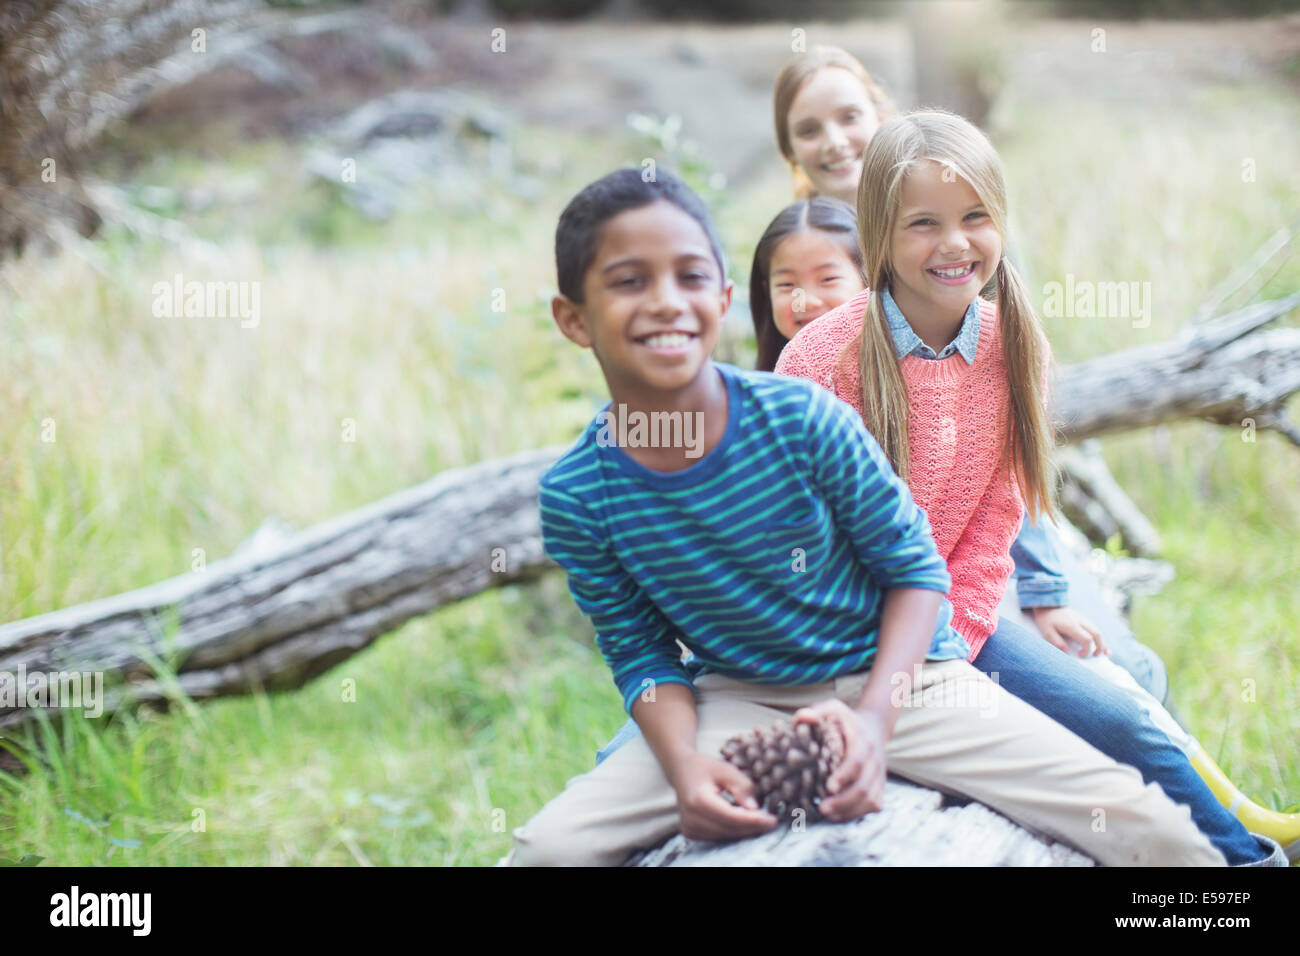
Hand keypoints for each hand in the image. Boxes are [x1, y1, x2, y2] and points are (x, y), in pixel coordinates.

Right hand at [669, 751, 777, 841]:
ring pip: (725, 835)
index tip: (773, 820)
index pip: (730, 816)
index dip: (753, 820)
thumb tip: (754, 808)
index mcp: (697, 800)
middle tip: (772, 821)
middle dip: (752, 827)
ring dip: (744, 830)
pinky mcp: (691, 833)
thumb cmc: (705, 767)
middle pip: (729, 829)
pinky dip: (733, 830)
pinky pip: (718, 836)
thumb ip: (741, 786)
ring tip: (759, 819)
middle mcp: (690, 818)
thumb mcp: (725, 768)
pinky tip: (742, 820)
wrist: (681, 770)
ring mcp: (689, 828)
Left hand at [793, 699, 886, 821]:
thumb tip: (802, 717)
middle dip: (843, 801)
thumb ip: (817, 712)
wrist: (875, 727)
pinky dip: (857, 813)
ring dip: (849, 810)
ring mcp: (879, 775)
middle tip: (821, 808)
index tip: (829, 787)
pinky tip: (838, 815)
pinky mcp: (880, 786)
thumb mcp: (833, 709)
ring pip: (871, 799)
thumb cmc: (846, 720)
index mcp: (863, 740)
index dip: (844, 775)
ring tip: (827, 815)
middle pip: (864, 786)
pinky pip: (874, 804)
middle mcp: (875, 759)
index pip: (857, 760)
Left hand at [1028, 606, 1108, 657]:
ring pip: (1097, 630)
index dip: (1087, 649)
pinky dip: (1098, 636)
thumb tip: (1067, 653)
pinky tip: (1099, 643)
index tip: (1080, 655)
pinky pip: (1093, 627)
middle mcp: (1079, 621)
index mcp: (1071, 625)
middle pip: (1097, 634)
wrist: (1046, 604)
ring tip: (1104, 652)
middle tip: (1097, 656)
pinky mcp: (1081, 618)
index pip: (1086, 639)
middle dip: (1100, 646)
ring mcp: (1081, 618)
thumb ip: (1057, 642)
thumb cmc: (1046, 619)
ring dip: (1102, 641)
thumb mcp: (1047, 632)